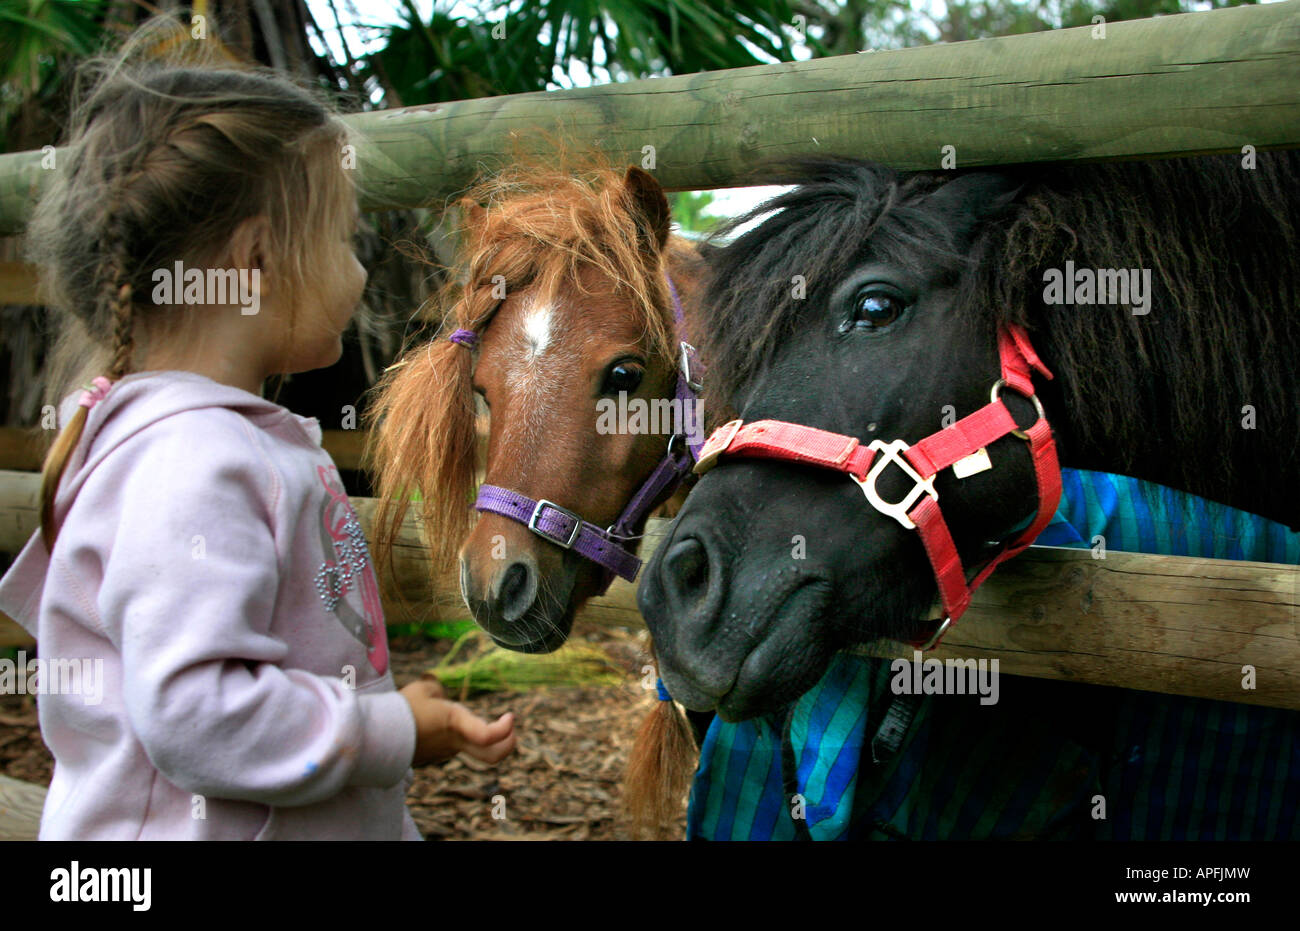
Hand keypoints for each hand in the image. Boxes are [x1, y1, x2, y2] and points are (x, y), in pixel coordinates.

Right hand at [399, 679, 516, 766]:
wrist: (375, 735)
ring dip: (467, 730)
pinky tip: (424, 723)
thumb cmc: (401, 709)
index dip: (505, 729)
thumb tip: (440, 696)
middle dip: (507, 745)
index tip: (510, 716)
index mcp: (456, 723)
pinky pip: (449, 744)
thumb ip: (438, 692)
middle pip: (492, 756)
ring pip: (468, 744)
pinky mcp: (434, 757)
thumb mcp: (423, 690)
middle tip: (510, 729)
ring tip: (436, 712)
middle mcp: (455, 742)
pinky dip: (447, 733)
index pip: (488, 736)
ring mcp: (445, 753)